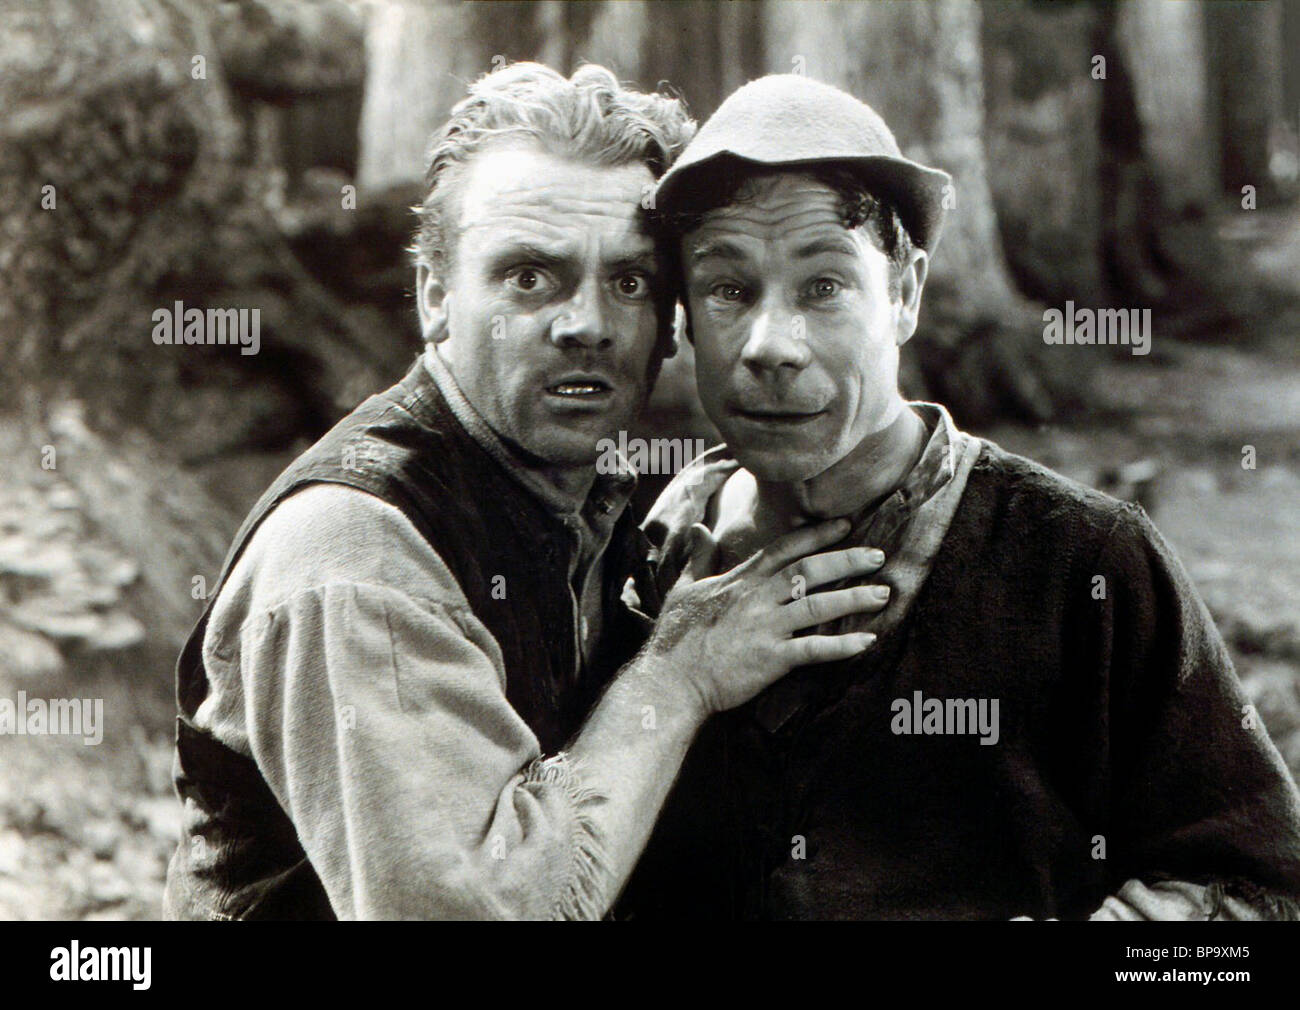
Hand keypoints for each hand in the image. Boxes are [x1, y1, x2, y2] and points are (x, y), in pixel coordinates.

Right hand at [646, 518, 887, 713]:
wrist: (671, 679)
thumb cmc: (676, 636)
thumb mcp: (685, 588)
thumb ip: (699, 557)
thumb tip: (700, 528)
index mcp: (741, 580)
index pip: (785, 549)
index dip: (817, 535)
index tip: (846, 525)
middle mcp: (758, 598)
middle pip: (810, 571)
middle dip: (847, 561)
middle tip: (878, 556)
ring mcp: (766, 627)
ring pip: (818, 605)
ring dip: (854, 598)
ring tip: (883, 594)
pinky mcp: (772, 659)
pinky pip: (814, 649)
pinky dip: (842, 646)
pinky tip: (867, 641)